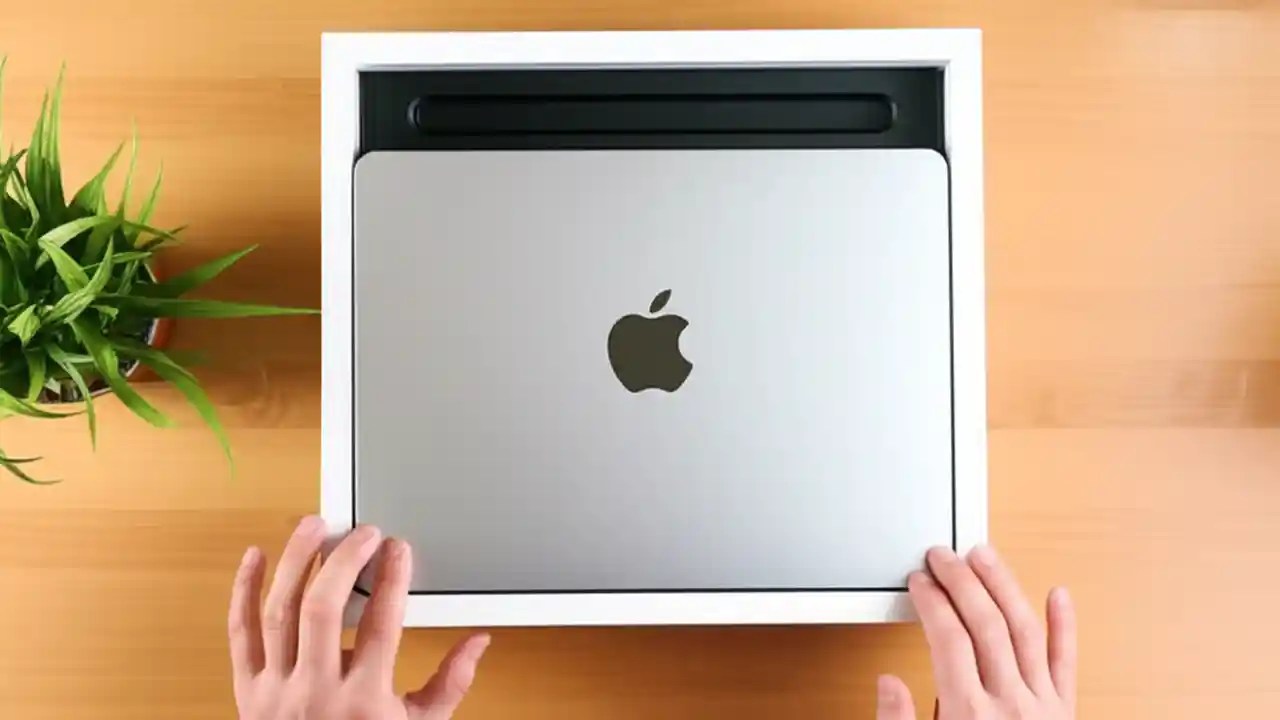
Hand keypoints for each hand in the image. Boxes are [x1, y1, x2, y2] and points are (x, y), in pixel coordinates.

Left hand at [228, 517, 489, 718]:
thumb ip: (450, 684)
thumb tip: (478, 642)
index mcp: (363, 701)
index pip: (379, 627)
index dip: (392, 581)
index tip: (399, 550)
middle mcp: (315, 692)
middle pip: (322, 610)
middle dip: (342, 561)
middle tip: (362, 533)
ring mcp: (275, 690)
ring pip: (278, 612)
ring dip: (294, 561)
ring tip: (312, 527)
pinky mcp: (247, 690)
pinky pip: (239, 633)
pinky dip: (242, 591)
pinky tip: (256, 557)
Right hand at [877, 545, 1076, 719]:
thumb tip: (888, 683)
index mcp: (968, 715)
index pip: (949, 639)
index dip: (932, 602)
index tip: (919, 582)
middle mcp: (1009, 705)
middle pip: (986, 625)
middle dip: (961, 582)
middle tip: (943, 557)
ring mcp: (1043, 707)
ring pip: (1025, 632)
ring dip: (1004, 587)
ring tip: (984, 557)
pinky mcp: (1065, 712)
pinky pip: (1067, 663)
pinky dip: (1064, 626)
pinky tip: (1059, 594)